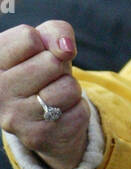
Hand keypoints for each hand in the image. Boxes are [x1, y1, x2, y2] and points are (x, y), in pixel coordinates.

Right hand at [0, 22, 89, 168]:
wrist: (45, 114)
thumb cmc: (42, 69)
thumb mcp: (46, 42)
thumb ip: (56, 32)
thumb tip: (65, 49)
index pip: (28, 38)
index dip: (44, 43)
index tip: (36, 54)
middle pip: (50, 63)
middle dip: (58, 67)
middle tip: (47, 78)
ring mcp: (14, 117)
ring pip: (67, 87)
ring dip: (69, 88)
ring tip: (53, 94)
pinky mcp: (37, 136)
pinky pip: (78, 110)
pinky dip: (77, 107)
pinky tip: (59, 113)